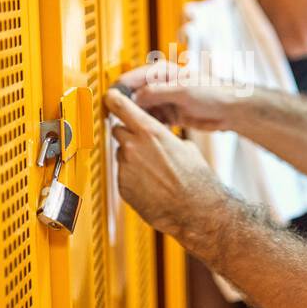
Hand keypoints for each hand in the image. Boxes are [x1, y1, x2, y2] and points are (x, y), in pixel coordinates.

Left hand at [105, 87, 231, 241]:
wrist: (195, 210)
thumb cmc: (196, 179)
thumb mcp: (185, 147)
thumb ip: (164, 137)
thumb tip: (160, 136)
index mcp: (150, 132)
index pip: (120, 107)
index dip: (114, 100)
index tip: (110, 97)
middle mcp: (133, 147)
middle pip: (118, 130)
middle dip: (128, 134)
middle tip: (143, 143)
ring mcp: (125, 168)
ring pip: (121, 154)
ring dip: (132, 157)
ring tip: (153, 170)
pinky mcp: (122, 186)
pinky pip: (123, 174)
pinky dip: (132, 177)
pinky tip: (150, 183)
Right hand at [112, 58, 246, 131]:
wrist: (231, 110)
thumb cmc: (214, 93)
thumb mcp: (183, 91)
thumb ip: (157, 92)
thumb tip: (135, 97)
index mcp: (161, 72)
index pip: (131, 79)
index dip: (118, 91)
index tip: (108, 104)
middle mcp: (159, 85)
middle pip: (132, 97)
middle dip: (125, 109)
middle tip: (117, 122)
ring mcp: (163, 101)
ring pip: (140, 111)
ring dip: (136, 120)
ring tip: (132, 130)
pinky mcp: (168, 115)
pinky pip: (151, 121)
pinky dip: (147, 127)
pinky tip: (147, 135)